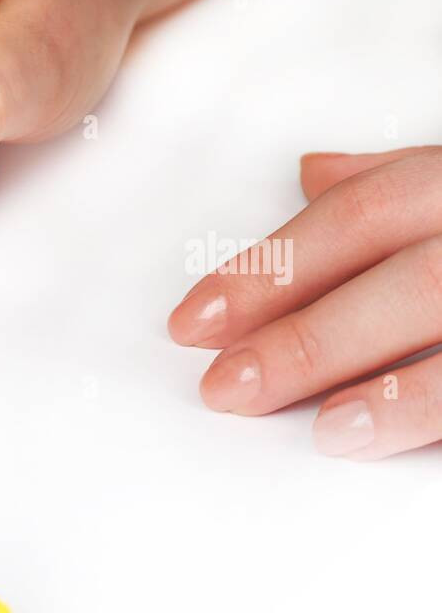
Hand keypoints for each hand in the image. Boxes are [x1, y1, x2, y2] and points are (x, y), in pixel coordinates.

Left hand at [168, 146, 441, 459]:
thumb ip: (393, 186)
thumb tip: (313, 174)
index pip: (356, 217)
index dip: (269, 270)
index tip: (194, 320)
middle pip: (401, 278)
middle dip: (306, 333)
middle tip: (226, 385)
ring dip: (382, 384)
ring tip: (321, 428)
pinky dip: (424, 406)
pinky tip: (373, 437)